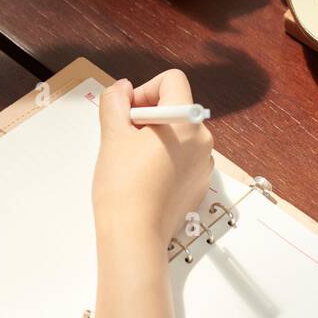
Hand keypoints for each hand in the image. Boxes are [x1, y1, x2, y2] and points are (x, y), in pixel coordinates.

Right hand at [93, 70, 213, 245]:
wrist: (135, 236)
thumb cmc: (123, 185)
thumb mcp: (113, 135)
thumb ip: (116, 102)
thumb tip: (123, 88)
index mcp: (187, 121)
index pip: (172, 81)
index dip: (145, 90)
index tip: (128, 115)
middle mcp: (204, 140)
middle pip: (174, 108)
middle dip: (147, 117)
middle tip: (124, 140)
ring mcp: (204, 164)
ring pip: (177, 134)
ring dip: (154, 139)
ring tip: (132, 163)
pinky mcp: (198, 184)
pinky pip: (182, 157)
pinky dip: (164, 159)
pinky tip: (145, 179)